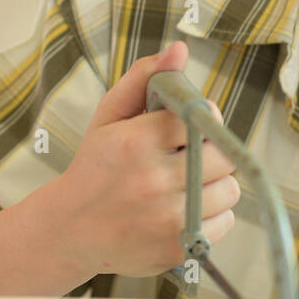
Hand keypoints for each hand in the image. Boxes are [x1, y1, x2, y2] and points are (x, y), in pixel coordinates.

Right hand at [46, 40, 240, 277]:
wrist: (69, 230)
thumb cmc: (96, 167)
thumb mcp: (110, 117)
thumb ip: (144, 79)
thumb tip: (178, 50)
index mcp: (136, 142)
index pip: (203, 119)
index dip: (204, 121)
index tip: (190, 129)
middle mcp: (153, 181)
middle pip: (224, 156)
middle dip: (211, 154)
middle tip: (190, 158)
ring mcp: (166, 218)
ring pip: (229, 191)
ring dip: (214, 186)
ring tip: (185, 186)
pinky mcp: (177, 248)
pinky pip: (224, 224)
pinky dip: (212, 217)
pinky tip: (185, 211)